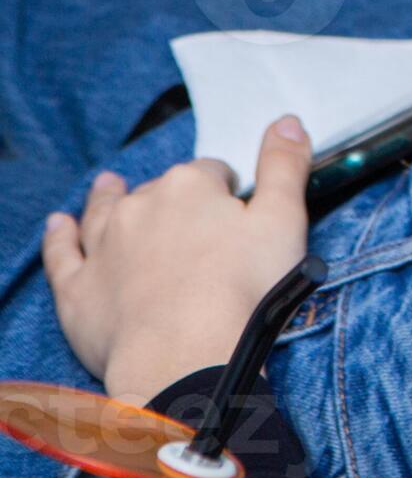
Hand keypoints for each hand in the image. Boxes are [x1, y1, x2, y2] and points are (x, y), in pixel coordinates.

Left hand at [43, 117, 312, 407]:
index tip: (239, 218)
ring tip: (107, 185)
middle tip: (192, 226)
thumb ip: (285, 166)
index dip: (228, 193)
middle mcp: (141, 204)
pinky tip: (59, 224)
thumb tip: (286, 121)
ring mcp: (104, 246)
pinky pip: (61, 253)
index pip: (213, 174)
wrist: (186, 355)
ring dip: (107, 197)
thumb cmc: (243, 289)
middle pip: (160, 191)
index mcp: (191, 185)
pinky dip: (59, 236)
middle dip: (173, 200)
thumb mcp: (284, 219)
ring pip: (104, 211)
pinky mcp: (78, 287)